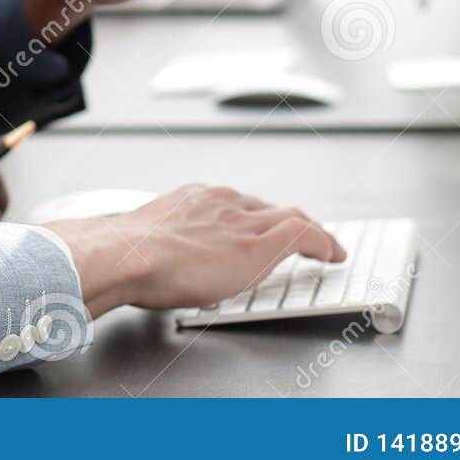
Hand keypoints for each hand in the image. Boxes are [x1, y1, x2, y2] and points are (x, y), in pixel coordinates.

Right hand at [45, 184, 344, 316]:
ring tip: (325, 246)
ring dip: (310, 230)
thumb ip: (156, 243)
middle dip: (287, 220)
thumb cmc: (126, 255)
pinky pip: (303, 233)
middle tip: (303, 236)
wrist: (127, 255)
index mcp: (193, 199)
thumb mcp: (144, 240)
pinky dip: (323, 242)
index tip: (262, 226)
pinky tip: (334, 254)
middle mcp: (221, 201)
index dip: (257, 216)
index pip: (237, 204)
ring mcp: (241, 219)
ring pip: (290, 214)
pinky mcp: (258, 243)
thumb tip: (142, 259)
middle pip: (267, 206)